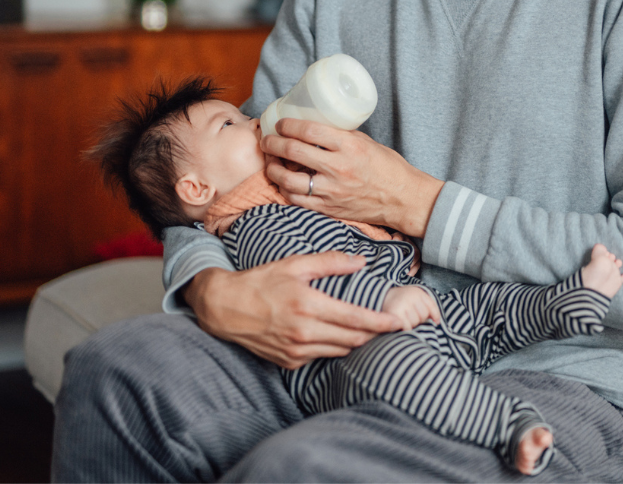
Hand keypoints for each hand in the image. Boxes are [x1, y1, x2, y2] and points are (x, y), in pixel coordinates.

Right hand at [182, 252, 402, 369]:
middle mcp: (303, 332)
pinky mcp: (288, 361)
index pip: (355, 319)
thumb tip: (360, 261)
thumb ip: (330, 262)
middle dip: (375, 334)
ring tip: (370, 331)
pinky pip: (321, 357)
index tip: (399, 323)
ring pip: (340, 351)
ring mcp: (295, 350)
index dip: (381, 323)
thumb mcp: (294, 264)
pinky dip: (333, 347)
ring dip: (356, 342)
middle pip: (353, 339)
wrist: (223, 308)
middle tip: (391, 327)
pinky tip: (337, 336)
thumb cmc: (260, 282)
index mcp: (308, 306)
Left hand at [261, 118, 444, 237]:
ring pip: (289, 180)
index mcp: (349, 147)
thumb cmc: (388, 168)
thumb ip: (341, 136)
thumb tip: (316, 126)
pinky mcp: (330, 209)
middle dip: (273, 143)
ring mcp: (332, 191)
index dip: (289, 125)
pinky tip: (284, 183)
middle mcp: (339, 168)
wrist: (402, 199)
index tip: (281, 124)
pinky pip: (298, 200)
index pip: (309, 131)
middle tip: (267, 140)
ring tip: (271, 163)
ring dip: (274, 170)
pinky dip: (286, 190)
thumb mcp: (367, 143)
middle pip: (293, 152)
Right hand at [381, 286, 440, 330]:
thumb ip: (430, 307)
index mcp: (417, 292)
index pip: (432, 308)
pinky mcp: (395, 315)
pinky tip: (400, 323)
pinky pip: (407, 328)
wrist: (381, 298)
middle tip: (409, 314)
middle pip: (423, 316)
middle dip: (418, 319)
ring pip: (415, 323)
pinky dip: (404, 328)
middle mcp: (410, 297)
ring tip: (403, 317)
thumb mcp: (417, 298)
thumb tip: (437, 322)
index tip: (434, 320)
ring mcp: (402, 305)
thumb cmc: (402, 300)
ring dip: (411, 324)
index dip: (433, 315)